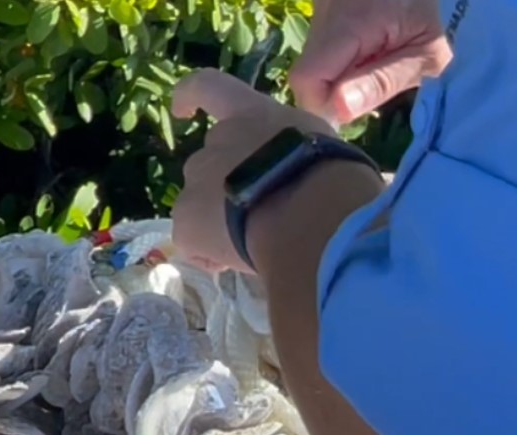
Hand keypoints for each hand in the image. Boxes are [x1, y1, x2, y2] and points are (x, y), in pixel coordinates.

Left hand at [169, 70, 340, 273]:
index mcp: (251, 113)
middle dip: (226, 188)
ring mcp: (197, 179)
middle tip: (260, 215)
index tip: (183, 111)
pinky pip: (192, 240)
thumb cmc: (333, 176)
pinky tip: (234, 264)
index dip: (191, 96)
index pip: (210, 87)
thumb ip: (297, 150)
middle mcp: (218, 140)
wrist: (313, 213)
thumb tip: (306, 173)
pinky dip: (207, 253)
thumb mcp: (319, 146)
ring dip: (217, 221)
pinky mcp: (185, 219)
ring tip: (253, 245)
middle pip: (211, 163)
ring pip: (200, 203)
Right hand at [289, 0, 450, 125]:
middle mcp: (326, 9)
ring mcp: (322, 5)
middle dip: (334, 90)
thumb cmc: (443, 15)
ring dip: (337, 74)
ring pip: (312, 61)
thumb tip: (339, 109)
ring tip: (375, 59)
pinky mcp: (324, 6)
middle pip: (307, 72)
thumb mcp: (426, 55)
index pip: (307, 78)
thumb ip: (384, 81)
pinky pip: (320, 46)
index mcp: (350, 21)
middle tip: (375, 80)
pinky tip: (368, 48)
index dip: (325, 103)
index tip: (356, 106)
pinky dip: (339, 57)